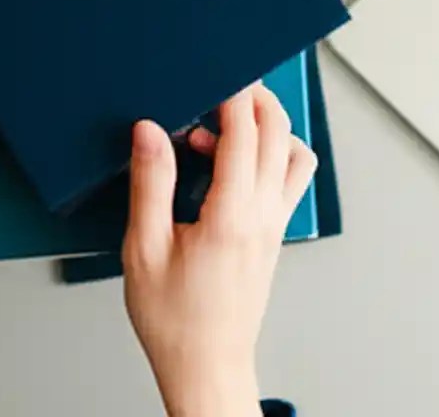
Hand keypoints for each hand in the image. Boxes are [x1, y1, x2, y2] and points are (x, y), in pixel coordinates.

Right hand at [123, 85, 316, 416]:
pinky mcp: (276, 235)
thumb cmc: (173, 319)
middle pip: (279, 134)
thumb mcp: (142, 249)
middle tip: (225, 86)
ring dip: (271, 129)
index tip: (216, 74)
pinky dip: (274, 156)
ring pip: (295, 155)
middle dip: (257, 99)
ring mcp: (276, 225)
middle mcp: (264, 215)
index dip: (233, 95)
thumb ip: (150, 183)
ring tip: (227, 127)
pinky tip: (237, 164)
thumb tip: (150, 131)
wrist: (207, 364)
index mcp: (231, 215)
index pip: (244, 134)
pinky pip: (290, 181)